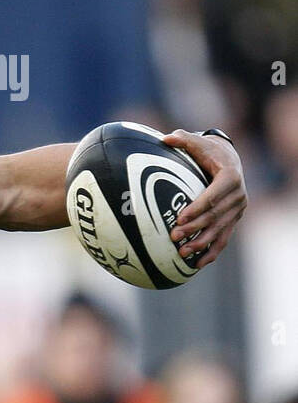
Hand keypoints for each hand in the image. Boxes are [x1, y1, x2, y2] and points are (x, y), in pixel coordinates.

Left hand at [161, 130, 247, 267]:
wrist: (230, 160)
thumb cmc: (209, 152)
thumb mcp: (198, 143)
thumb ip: (182, 140)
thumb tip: (164, 138)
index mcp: (230, 177)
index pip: (213, 196)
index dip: (197, 208)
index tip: (179, 218)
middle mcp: (238, 195)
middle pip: (215, 215)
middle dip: (194, 228)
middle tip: (174, 237)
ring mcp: (238, 210)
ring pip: (220, 230)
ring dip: (201, 243)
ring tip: (181, 253)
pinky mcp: (234, 220)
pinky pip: (224, 239)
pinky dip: (212, 252)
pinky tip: (197, 264)